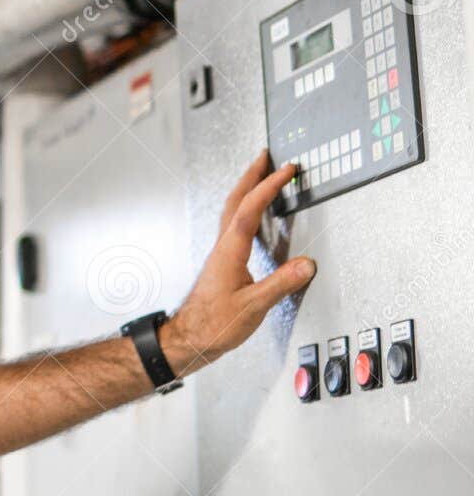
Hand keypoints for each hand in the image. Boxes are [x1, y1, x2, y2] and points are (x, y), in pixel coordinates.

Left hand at [161, 150, 314, 374]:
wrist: (189, 338)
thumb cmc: (213, 325)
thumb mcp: (253, 307)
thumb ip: (280, 285)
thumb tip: (307, 264)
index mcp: (230, 251)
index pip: (250, 209)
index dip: (269, 186)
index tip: (286, 169)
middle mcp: (223, 247)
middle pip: (235, 201)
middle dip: (252, 176)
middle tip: (266, 157)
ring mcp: (221, 254)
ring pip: (232, 211)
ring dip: (247, 190)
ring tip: (261, 177)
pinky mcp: (223, 263)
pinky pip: (235, 226)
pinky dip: (246, 210)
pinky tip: (254, 217)